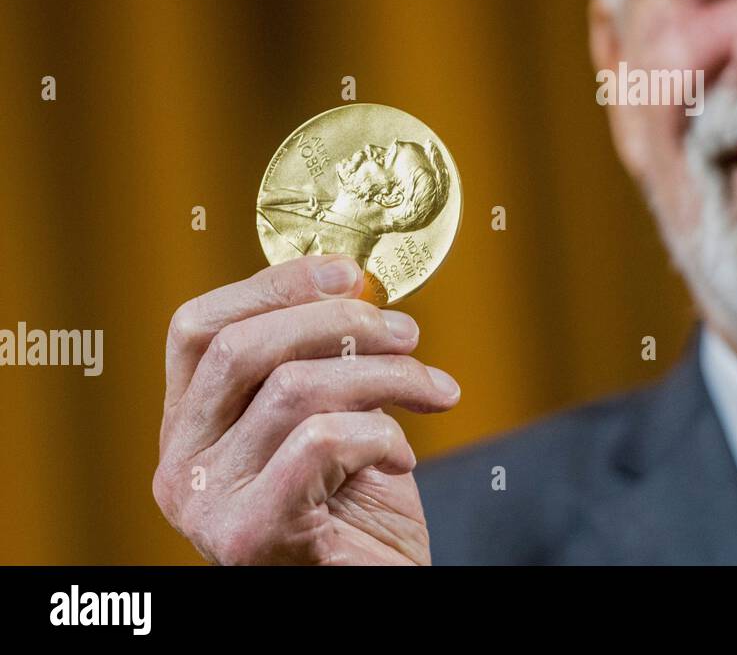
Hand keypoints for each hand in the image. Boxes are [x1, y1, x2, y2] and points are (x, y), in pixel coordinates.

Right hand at [152, 255, 458, 563]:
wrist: (377, 590)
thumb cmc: (357, 512)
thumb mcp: (334, 418)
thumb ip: (323, 361)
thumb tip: (355, 285)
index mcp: (190, 427)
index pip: (198, 328)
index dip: (275, 284)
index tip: (350, 273)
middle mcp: (180, 466)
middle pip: (241, 348)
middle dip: (340, 322)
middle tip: (407, 333)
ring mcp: (206, 505)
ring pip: (294, 388)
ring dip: (386, 376)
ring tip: (431, 393)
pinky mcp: (250, 535)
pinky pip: (321, 442)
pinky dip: (382, 435)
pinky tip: (403, 459)